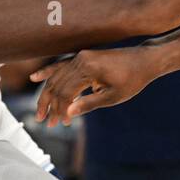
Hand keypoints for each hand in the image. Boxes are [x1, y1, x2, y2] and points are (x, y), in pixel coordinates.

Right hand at [31, 44, 162, 125]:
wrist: (144, 60)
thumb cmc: (132, 80)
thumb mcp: (113, 96)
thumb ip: (89, 104)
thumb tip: (68, 113)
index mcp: (88, 69)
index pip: (66, 93)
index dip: (61, 110)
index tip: (61, 123)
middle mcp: (81, 60)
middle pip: (57, 85)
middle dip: (50, 105)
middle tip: (44, 122)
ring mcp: (81, 56)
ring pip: (57, 76)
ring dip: (48, 94)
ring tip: (41, 111)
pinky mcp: (83, 56)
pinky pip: (61, 65)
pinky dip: (49, 72)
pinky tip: (35, 77)